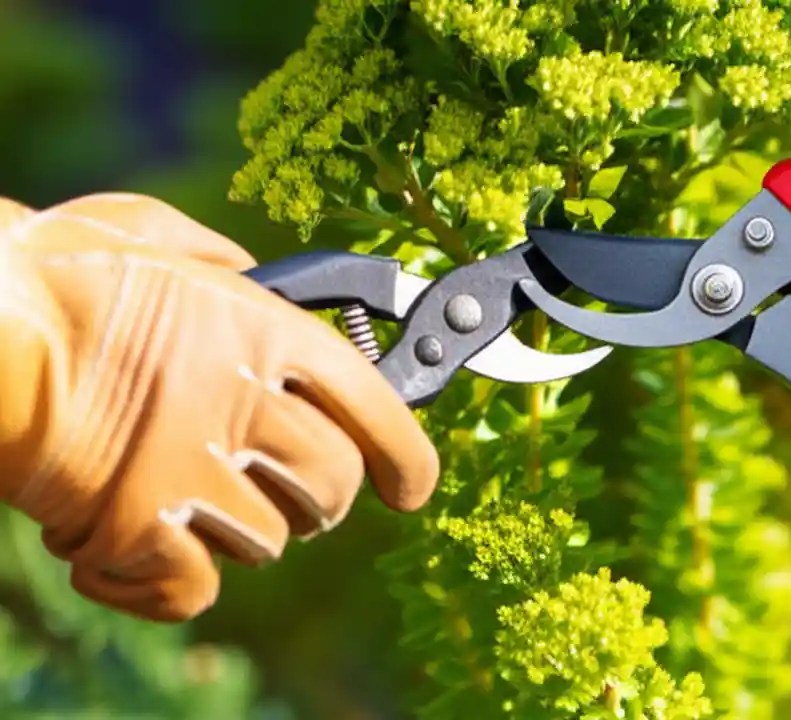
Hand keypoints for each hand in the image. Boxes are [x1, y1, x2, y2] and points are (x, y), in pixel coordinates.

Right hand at [0, 193, 437, 621]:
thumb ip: (217, 262)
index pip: (374, 405)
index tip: (411, 485)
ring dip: (237, 531)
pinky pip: (194, 588)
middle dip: (319, 499)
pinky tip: (132, 551)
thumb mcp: (149, 235)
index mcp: (261, 330)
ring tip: (186, 499)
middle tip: (287, 492)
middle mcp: (243, 402)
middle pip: (331, 485)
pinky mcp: (135, 527)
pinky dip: (169, 580)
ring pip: (269, 540)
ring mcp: (192, 468)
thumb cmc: (48, 272)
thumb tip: (250, 274)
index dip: (407, 456)